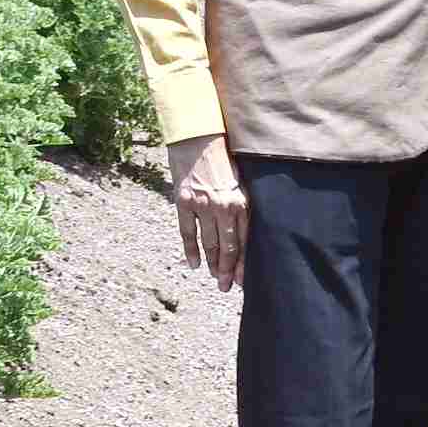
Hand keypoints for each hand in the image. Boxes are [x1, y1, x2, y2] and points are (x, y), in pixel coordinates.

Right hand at [168, 134, 247, 289]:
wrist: (198, 139)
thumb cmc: (223, 161)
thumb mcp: (241, 183)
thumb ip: (241, 207)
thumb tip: (242, 235)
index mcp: (241, 202)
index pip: (244, 241)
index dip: (242, 263)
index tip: (242, 280)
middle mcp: (223, 206)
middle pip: (227, 247)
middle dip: (227, 270)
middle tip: (226, 287)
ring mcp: (202, 206)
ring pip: (208, 243)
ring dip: (211, 264)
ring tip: (214, 279)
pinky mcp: (184, 203)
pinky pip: (187, 233)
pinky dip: (190, 250)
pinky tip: (194, 264)